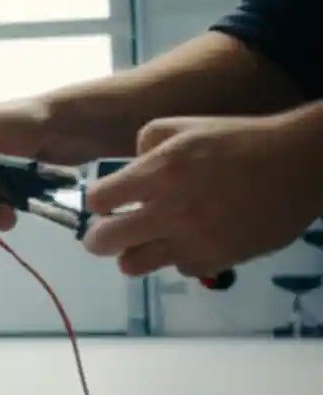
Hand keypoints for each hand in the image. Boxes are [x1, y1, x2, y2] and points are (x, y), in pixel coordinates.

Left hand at [83, 110, 322, 277]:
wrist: (298, 165)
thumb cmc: (239, 140)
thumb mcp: (184, 126)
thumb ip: (144, 144)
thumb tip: (127, 170)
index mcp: (158, 172)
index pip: (97, 201)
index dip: (99, 201)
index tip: (108, 201)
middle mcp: (169, 211)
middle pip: (103, 242)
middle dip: (99, 237)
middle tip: (108, 232)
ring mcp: (192, 240)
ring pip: (133, 264)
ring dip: (133, 253)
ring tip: (146, 240)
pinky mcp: (216, 260)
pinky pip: (177, 268)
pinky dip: (177, 257)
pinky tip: (190, 240)